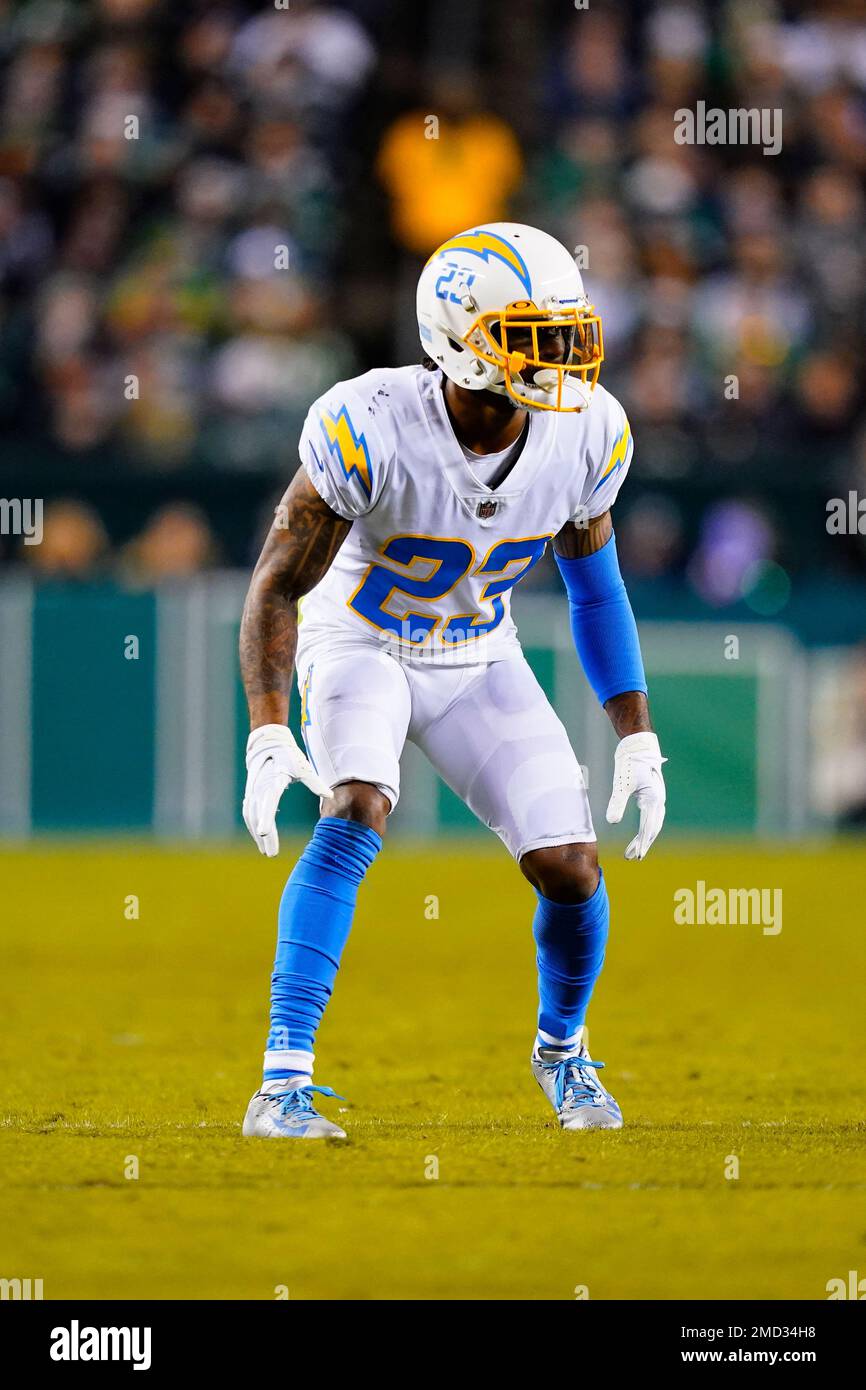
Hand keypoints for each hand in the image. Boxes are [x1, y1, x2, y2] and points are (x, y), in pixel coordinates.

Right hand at [243, 724, 331, 856]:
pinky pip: (249, 813)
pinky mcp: (250, 793)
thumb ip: (314, 782)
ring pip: (251, 816)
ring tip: (266, 850)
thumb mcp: (302, 767)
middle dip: (264, 836)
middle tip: (271, 853)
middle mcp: (259, 788)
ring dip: (257, 834)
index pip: (267, 803)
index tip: (263, 833)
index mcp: (272, 782)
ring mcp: (252, 791)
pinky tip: (260, 837)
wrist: (267, 743)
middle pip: (257, 815)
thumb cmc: (287, 756)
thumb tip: (329, 795)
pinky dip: (253, 825)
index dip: (265, 819)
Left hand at [606, 731, 666, 860]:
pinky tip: (639, 833)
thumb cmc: (631, 762)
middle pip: (653, 828)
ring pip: (653, 823)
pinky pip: (652, 816)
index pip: (648, 828)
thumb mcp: (622, 783)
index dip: (641, 843)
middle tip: (631, 857)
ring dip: (645, 837)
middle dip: (643, 844)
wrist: (638, 744)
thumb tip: (612, 822)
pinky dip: (646, 827)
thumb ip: (617, 802)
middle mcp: (659, 800)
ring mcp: (657, 797)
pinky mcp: (652, 794)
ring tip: (633, 850)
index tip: (635, 856)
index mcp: (653, 799)